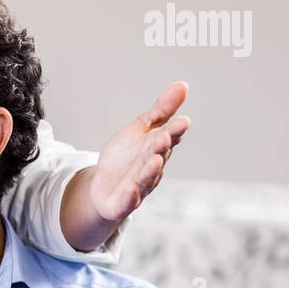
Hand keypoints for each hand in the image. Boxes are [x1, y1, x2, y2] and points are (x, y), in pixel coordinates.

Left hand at [89, 81, 189, 221]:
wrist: (105, 187)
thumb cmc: (127, 156)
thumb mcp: (141, 128)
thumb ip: (161, 110)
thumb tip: (183, 85)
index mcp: (157, 148)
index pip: (168, 136)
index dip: (174, 130)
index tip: (182, 120)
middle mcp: (151, 168)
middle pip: (156, 155)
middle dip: (161, 146)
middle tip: (165, 135)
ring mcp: (138, 186)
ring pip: (145, 178)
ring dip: (150, 170)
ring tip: (155, 159)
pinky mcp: (123, 203)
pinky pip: (128, 201)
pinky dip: (130, 195)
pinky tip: (132, 188)